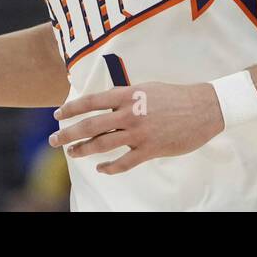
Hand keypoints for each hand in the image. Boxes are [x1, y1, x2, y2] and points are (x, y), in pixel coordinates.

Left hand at [49, 81, 224, 174]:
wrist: (203, 108)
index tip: (57, 115)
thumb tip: (104, 103)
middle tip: (53, 140)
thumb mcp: (146, 88)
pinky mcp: (150, 149)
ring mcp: (139, 133)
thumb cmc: (175, 96)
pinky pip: (123, 163)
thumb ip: (125, 96)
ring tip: (72, 153)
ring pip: (102, 145)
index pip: (91, 102)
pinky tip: (101, 168)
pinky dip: (109, 167)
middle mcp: (129, 113)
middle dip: (68, 133)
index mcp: (127, 95)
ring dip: (83, 150)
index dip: (71, 108)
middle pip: (90, 125)